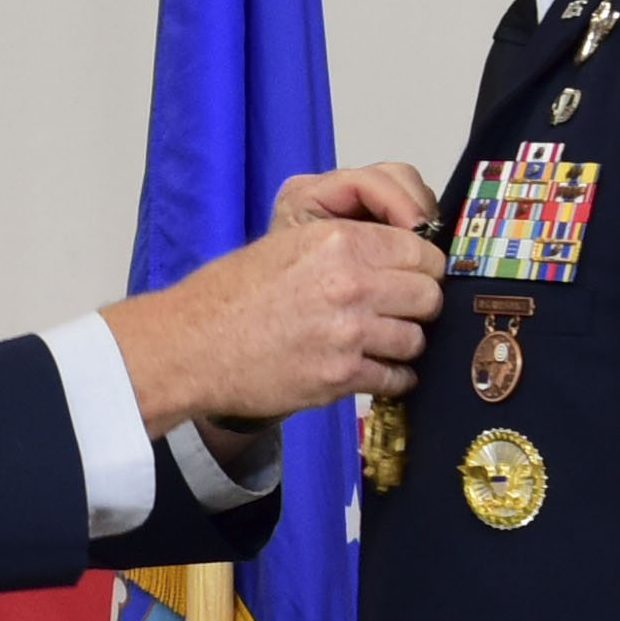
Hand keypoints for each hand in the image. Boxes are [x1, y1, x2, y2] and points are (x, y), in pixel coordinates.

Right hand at [99, 166, 446, 433]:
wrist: (191, 345)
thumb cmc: (231, 294)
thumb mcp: (291, 242)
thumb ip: (351, 246)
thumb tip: (402, 260)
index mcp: (340, 242)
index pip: (423, 253)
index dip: (421, 268)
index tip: (411, 279)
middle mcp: (351, 285)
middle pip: (428, 296)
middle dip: (417, 306)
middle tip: (396, 312)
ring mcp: (349, 334)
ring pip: (416, 340)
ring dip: (401, 344)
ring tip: (375, 343)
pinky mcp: (340, 376)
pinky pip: (396, 378)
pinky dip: (390, 378)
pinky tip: (369, 369)